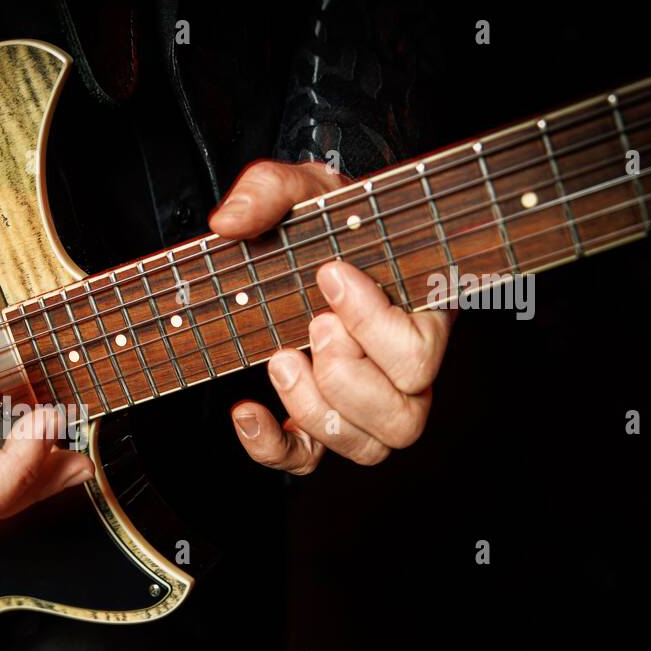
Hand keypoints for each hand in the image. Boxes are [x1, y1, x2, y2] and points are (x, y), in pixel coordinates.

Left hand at [209, 160, 451, 473]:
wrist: (306, 250)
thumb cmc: (326, 224)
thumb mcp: (304, 191)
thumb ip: (271, 190)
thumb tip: (230, 221)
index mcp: (420, 316)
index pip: (419, 352)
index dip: (373, 322)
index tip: (330, 273)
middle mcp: (406, 372)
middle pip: (403, 412)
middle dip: (346, 372)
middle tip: (312, 325)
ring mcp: (368, 405)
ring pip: (367, 446)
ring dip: (315, 408)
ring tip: (281, 358)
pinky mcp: (321, 426)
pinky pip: (307, 460)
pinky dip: (271, 447)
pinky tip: (245, 411)